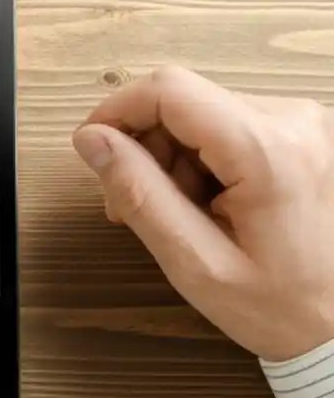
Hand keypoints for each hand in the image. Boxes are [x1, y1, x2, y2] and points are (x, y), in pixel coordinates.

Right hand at [72, 66, 333, 361]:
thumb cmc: (283, 308)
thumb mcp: (196, 262)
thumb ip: (139, 195)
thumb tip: (91, 140)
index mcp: (269, 151)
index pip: (168, 90)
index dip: (116, 112)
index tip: (92, 150)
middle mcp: (295, 121)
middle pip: (184, 102)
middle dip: (145, 148)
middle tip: (132, 205)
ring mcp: (306, 124)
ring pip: (204, 113)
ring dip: (174, 157)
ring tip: (179, 213)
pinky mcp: (307, 134)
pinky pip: (232, 126)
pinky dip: (206, 159)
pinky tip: (211, 203)